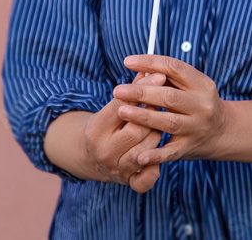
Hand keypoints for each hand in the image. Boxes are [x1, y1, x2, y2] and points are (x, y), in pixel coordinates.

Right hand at [81, 72, 166, 192]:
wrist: (90, 157)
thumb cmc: (108, 124)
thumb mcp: (112, 106)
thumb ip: (132, 89)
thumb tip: (150, 69)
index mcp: (96, 128)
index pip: (122, 105)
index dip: (143, 89)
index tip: (161, 75)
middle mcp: (104, 151)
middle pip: (136, 130)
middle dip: (152, 114)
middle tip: (161, 104)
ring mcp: (117, 169)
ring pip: (146, 151)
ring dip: (157, 136)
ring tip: (159, 125)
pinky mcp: (128, 182)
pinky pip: (145, 179)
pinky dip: (154, 168)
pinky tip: (159, 154)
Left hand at [114, 55, 227, 167]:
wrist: (222, 132)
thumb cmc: (197, 103)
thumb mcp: (191, 87)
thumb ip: (167, 78)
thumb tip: (139, 69)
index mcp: (202, 84)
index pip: (175, 68)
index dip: (150, 63)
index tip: (127, 62)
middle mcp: (202, 106)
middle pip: (170, 96)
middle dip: (142, 92)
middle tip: (118, 90)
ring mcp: (197, 128)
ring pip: (169, 122)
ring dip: (144, 116)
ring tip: (122, 111)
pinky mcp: (190, 147)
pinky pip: (171, 152)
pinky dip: (155, 155)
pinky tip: (139, 156)